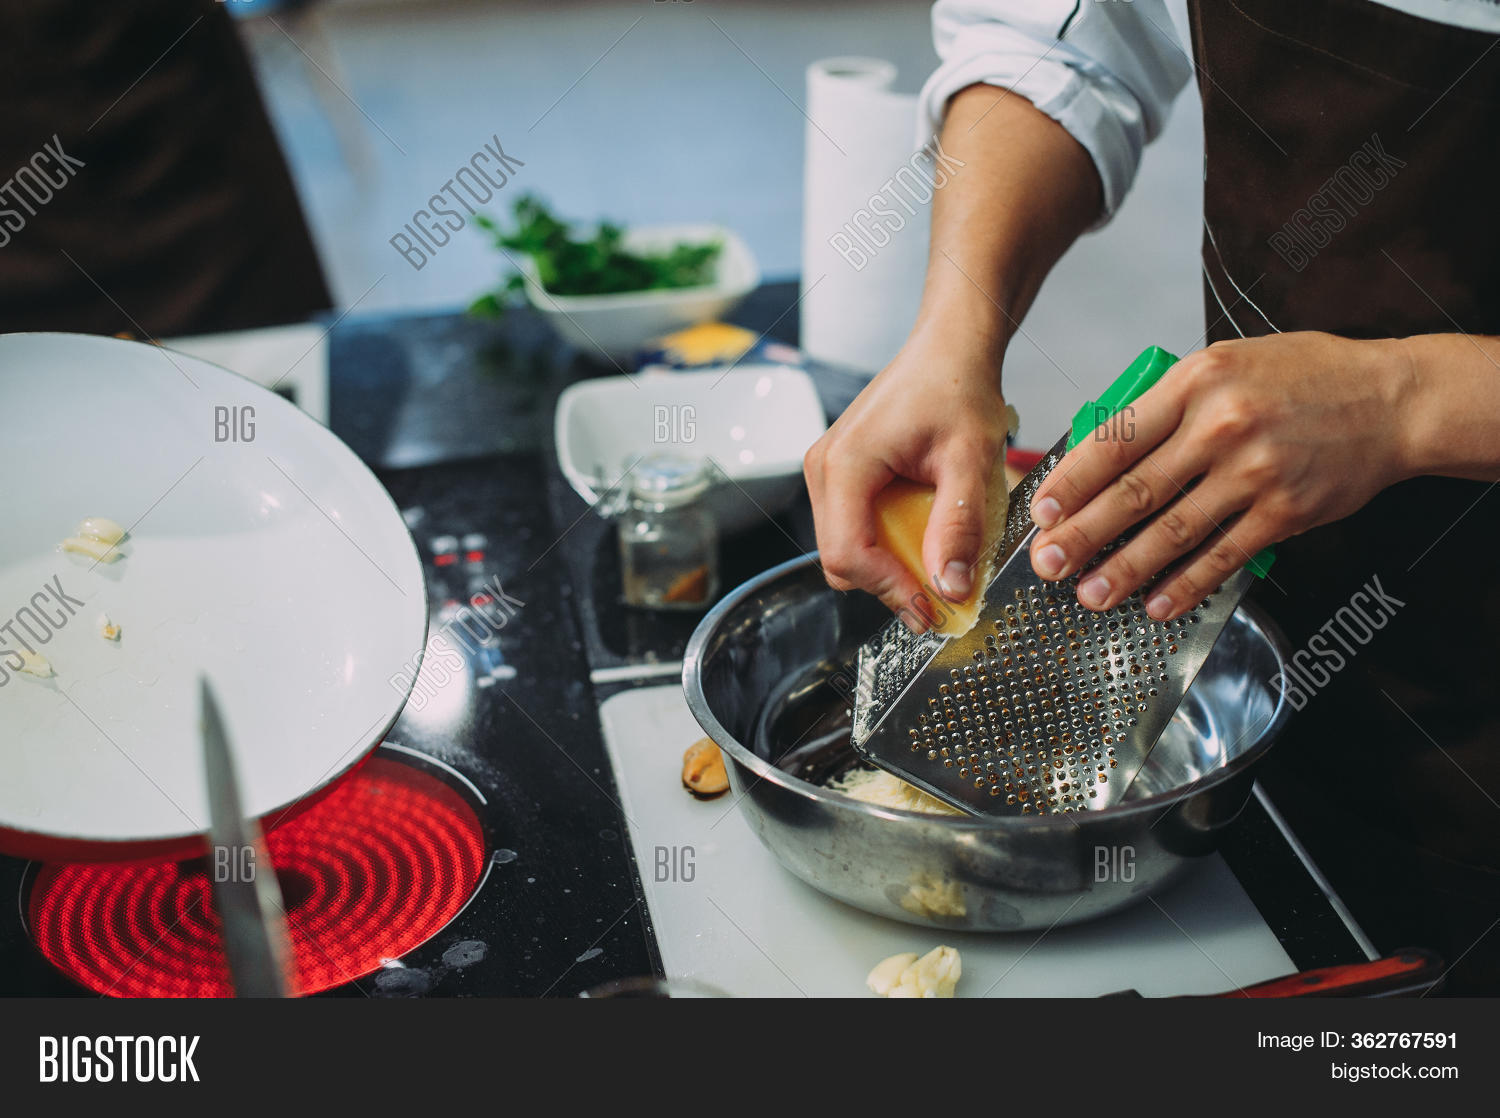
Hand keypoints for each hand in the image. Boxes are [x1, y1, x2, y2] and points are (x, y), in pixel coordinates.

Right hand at [804, 329, 1008, 624]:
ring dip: (891, 566)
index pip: (847, 553)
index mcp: (845, 464)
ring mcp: (828, 473)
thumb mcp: (969, 458)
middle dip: (890, 584)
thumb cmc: (956, 387)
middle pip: (841, 559)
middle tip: (943, 594)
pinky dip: (889, 545)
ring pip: (846, 548)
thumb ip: (959, 524)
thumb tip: (951, 586)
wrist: (949, 348)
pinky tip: (926, 537)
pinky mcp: (841, 475)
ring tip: (940, 563)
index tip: (934, 609)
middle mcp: (824, 469)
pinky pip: (854, 528)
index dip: (890, 590)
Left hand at [1026, 332, 1411, 618]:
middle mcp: (1221, 426)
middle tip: (1046, 563)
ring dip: (1123, 569)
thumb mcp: (1225, 364)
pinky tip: (1155, 604)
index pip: (1115, 439)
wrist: (1391, 400)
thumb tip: (1101, 451)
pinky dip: (1184, 585)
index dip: (1071, 482)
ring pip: (1172, 531)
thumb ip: (1168, 404)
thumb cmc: (1302, 378)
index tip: (1041, 511)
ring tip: (1088, 594)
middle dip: (1080, 534)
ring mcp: (1254, 472)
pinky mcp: (1284, 511)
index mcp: (1196, 382)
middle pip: (1133, 492)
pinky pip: (1222, 556)